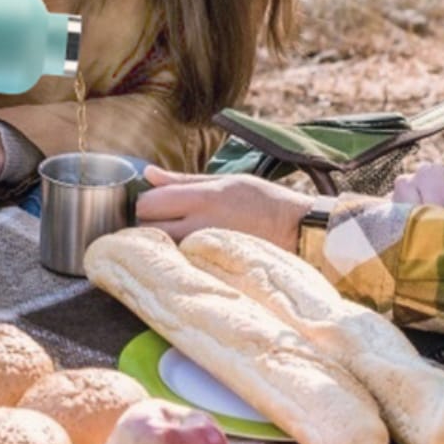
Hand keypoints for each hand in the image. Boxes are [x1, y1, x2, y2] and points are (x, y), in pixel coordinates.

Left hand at [134, 166, 312, 250]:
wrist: (298, 232)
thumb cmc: (263, 201)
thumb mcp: (225, 181)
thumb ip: (182, 181)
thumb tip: (148, 174)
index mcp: (202, 199)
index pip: (148, 203)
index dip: (145, 202)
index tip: (155, 204)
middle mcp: (200, 226)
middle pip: (147, 229)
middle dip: (147, 224)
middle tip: (164, 222)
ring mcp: (205, 251)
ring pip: (161, 249)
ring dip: (160, 243)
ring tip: (178, 236)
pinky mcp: (212, 269)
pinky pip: (181, 264)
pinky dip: (177, 259)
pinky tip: (189, 253)